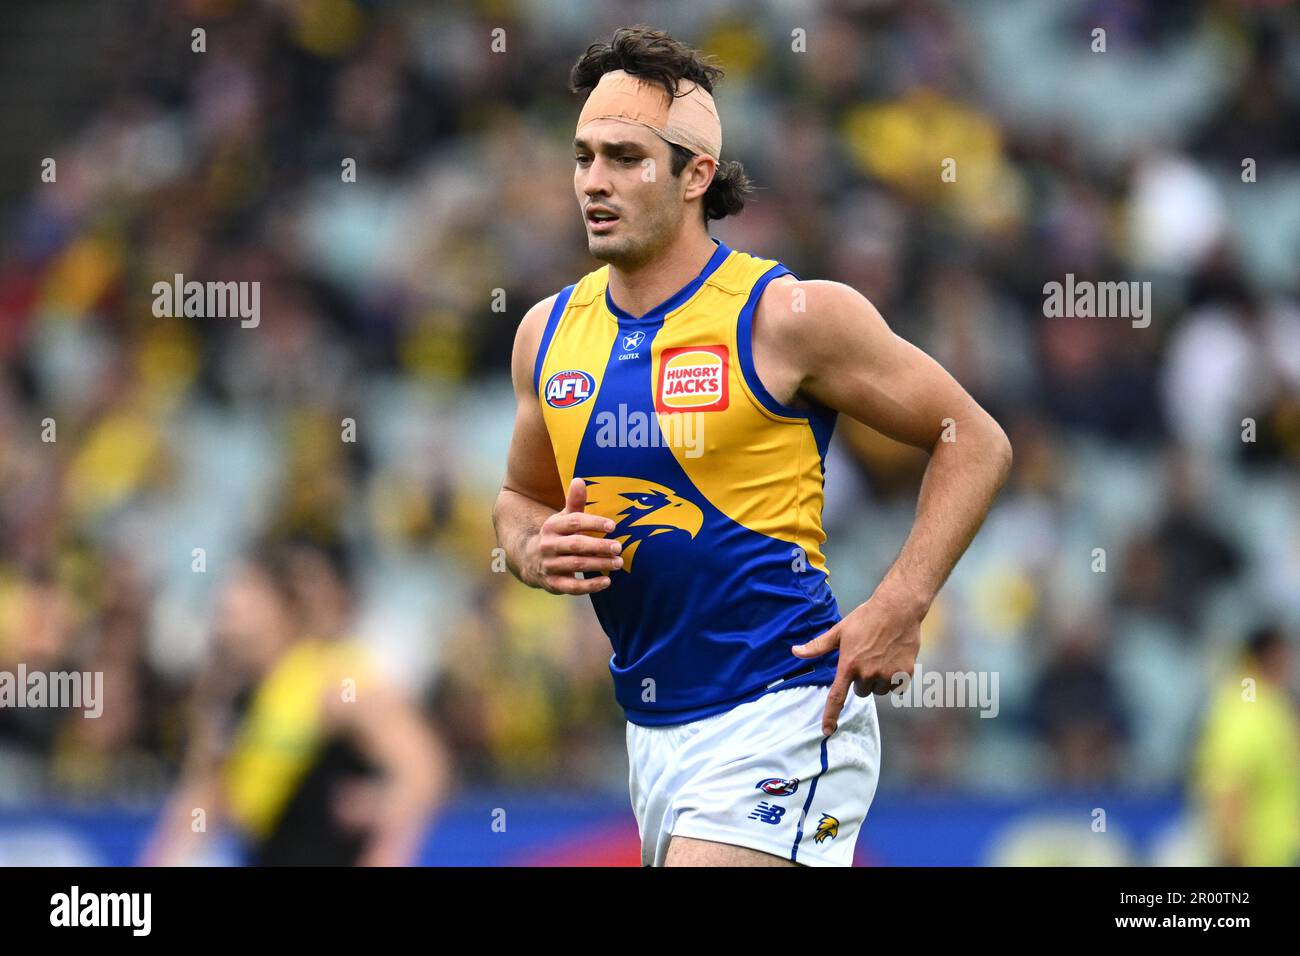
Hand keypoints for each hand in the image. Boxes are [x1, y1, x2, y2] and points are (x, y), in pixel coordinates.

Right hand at [524, 478, 621, 593]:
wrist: (529, 560)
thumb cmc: (556, 536)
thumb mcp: (562, 518)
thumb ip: (574, 502)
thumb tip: (580, 480)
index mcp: (552, 526)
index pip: (573, 522)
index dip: (593, 523)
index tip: (612, 526)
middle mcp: (548, 545)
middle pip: (575, 545)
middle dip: (598, 546)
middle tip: (618, 547)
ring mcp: (549, 565)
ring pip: (575, 565)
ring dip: (598, 564)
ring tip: (618, 563)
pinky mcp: (552, 584)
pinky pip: (571, 587)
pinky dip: (589, 586)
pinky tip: (606, 582)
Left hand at [791, 581, 926, 734]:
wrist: (898, 609)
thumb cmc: (865, 618)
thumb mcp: (839, 631)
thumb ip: (817, 646)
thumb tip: (795, 652)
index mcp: (849, 665)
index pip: (836, 697)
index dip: (830, 716)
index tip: (827, 732)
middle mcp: (867, 674)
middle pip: (860, 692)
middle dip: (861, 680)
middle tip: (866, 658)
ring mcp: (887, 675)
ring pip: (879, 691)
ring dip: (878, 681)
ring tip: (881, 657)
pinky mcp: (905, 675)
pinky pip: (896, 688)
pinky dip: (895, 680)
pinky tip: (894, 660)